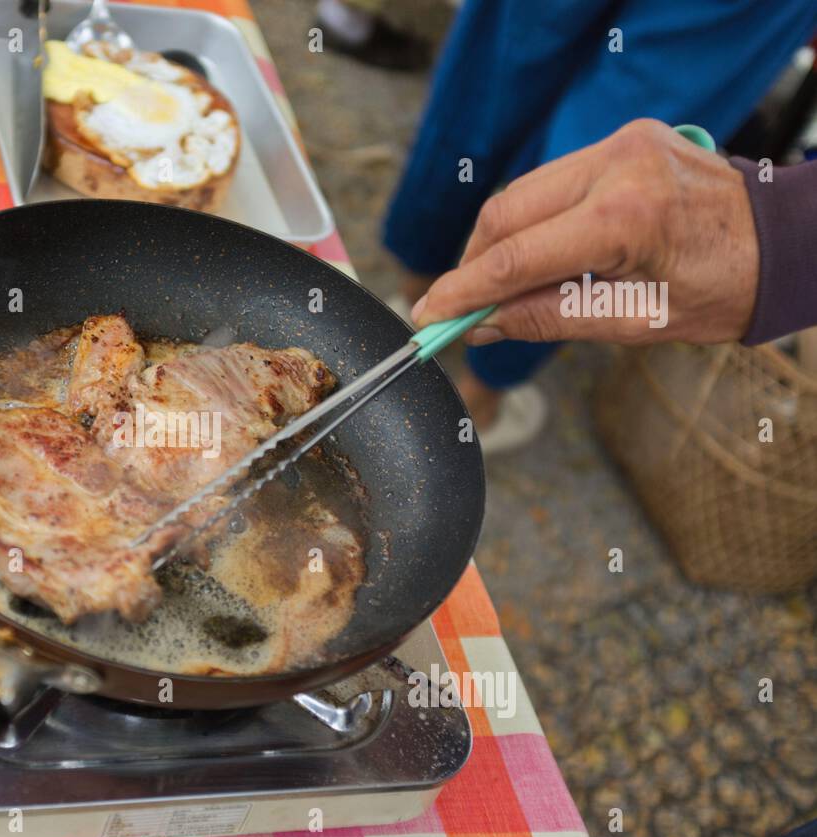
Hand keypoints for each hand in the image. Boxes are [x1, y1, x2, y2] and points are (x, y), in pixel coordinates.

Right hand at [410, 120, 758, 345]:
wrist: (783, 242)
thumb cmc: (722, 289)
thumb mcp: (634, 321)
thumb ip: (550, 318)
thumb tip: (484, 324)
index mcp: (626, 217)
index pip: (516, 257)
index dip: (463, 290)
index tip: (428, 316)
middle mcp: (617, 166)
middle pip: (506, 214)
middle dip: (472, 264)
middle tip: (455, 308)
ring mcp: (620, 144)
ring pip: (521, 192)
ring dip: (497, 241)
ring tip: (492, 287)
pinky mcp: (622, 139)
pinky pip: (550, 181)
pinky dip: (530, 220)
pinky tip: (530, 254)